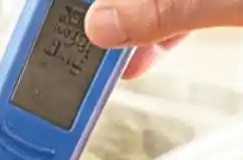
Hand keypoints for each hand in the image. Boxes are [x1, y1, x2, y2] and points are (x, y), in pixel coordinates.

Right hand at [86, 0, 242, 78]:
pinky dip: (158, 28)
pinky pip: (183, 0)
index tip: (59, 25)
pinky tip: (144, 58)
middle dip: (102, 11)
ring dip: (127, 25)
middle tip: (71, 53)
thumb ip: (167, 7)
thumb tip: (99, 25)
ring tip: (102, 69)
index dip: (81, 4)